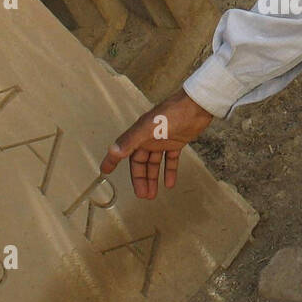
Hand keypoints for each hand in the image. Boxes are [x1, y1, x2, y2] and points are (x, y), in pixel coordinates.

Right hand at [100, 89, 214, 198]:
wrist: (196, 106)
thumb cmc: (172, 114)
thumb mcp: (149, 128)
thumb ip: (131, 141)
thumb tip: (113, 152)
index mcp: (139, 134)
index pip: (123, 150)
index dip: (113, 160)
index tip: (105, 171)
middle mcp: (148, 138)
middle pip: (140, 162)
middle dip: (140, 179)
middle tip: (142, 194)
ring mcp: (162, 140)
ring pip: (154, 163)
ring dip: (153, 178)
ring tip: (152, 194)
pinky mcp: (176, 142)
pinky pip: (170, 159)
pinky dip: (169, 171)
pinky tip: (170, 183)